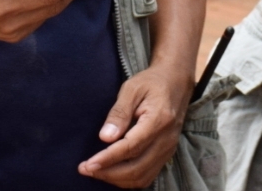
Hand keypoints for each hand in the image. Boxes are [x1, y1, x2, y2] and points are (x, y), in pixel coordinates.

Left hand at [78, 60, 190, 185]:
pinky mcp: (167, 154)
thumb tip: (105, 137)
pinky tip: (112, 172)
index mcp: (159, 119)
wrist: (176, 82)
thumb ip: (119, 112)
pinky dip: (128, 180)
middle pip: (136, 168)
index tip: (88, 164)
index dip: (108, 159)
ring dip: (116, 179)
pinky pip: (147, 176)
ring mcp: (169, 149)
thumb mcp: (132, 88)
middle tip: (85, 168)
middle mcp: (166, 139)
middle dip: (108, 173)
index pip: (131, 147)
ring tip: (95, 171)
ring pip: (142, 177)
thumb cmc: (151, 82)